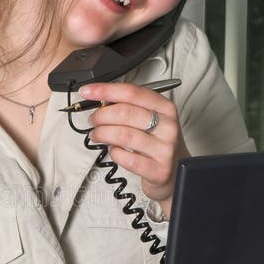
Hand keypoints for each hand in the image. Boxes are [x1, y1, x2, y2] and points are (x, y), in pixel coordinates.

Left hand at [81, 81, 188, 215]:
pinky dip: (113, 152)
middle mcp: (168, 126)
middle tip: (93, 120)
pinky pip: (126, 158)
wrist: (176, 173)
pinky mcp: (157, 170)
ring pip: (123, 135)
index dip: (105, 90)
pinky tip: (114, 150)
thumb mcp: (152, 119)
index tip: (87, 92)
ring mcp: (164, 149)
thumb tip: (100, 99)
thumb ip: (130, 106)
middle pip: (125, 112)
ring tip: (97, 135)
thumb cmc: (158, 144)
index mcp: (165, 108)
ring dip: (102, 134)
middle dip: (101, 115)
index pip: (132, 92)